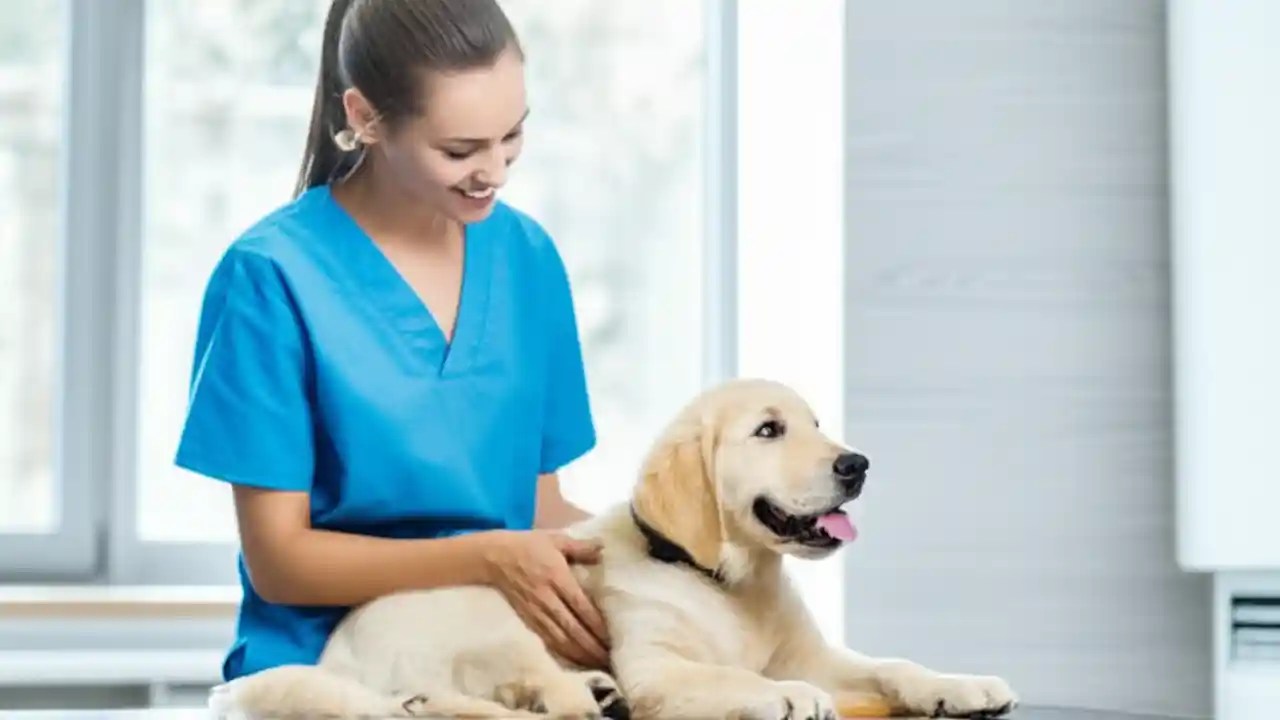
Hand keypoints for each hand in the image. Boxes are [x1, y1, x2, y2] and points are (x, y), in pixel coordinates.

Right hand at [481, 529, 610, 668]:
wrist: (493, 557)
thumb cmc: (528, 546)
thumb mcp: (555, 539)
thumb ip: (580, 547)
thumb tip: (602, 549)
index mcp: (556, 577)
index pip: (580, 605)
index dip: (596, 623)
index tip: (612, 637)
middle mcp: (547, 598)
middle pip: (572, 627)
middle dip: (592, 645)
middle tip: (610, 659)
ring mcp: (536, 611)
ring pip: (560, 638)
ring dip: (580, 653)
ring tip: (598, 664)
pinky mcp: (528, 619)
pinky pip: (547, 640)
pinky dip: (562, 652)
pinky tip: (575, 660)